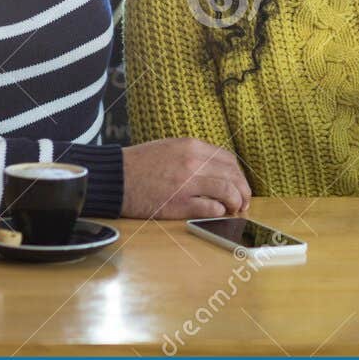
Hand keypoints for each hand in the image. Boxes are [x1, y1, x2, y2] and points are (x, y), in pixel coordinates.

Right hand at [120, 137, 251, 218]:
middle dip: (243, 189)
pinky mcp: (178, 204)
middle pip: (232, 175)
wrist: (114, 177)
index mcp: (192, 146)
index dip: (239, 174)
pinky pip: (210, 208)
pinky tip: (218, 213)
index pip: (228, 159)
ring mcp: (187, 183)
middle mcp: (193, 162)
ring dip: (236, 202)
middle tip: (244, 201)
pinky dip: (219, 211)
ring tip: (236, 209)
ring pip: (227, 191)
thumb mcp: (170, 147)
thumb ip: (194, 155)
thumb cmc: (139, 163)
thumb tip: (217, 169)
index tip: (240, 184)